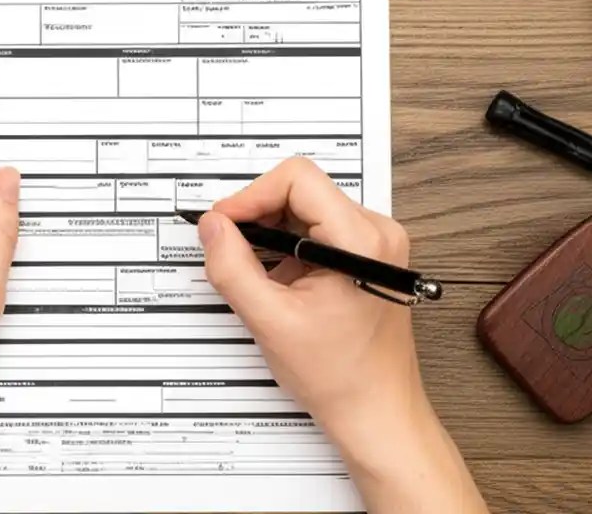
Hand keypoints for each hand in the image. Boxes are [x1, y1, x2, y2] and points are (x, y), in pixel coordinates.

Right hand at [198, 157, 486, 512]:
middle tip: (228, 248)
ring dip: (272, 235)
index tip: (224, 223)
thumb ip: (232, 267)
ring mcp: (376, 245)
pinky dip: (288, 250)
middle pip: (302, 190)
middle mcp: (377, 234)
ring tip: (257, 276)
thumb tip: (213, 227)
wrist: (378, 413)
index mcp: (362, 241)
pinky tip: (279, 285)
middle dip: (258, 216)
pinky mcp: (368, 258)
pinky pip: (318, 232)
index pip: (297, 179)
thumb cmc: (341, 378)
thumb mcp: (270, 321)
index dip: (251, 196)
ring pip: (307, 211)